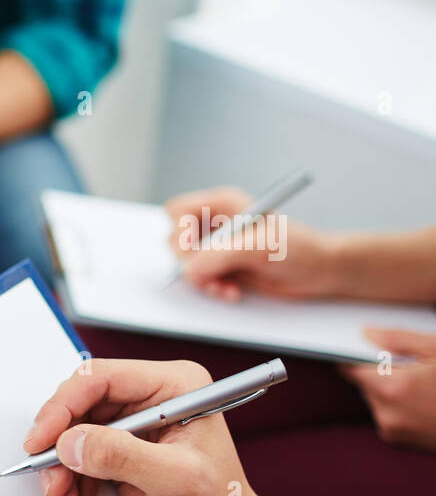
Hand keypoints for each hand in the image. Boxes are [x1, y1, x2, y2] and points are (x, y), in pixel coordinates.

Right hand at [25, 358, 284, 495]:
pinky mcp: (121, 460)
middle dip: (59, 453)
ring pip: (72, 442)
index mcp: (175, 389)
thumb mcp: (176, 483)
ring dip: (62, 481)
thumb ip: (120, 456)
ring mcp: (135, 433)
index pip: (100, 379)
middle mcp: (152, 403)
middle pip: (78, 411)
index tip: (42, 440)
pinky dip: (72, 495)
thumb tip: (71, 442)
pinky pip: (79, 468)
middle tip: (53, 484)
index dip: (63, 407)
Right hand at [165, 187, 337, 300]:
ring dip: (202, 280)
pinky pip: (199, 279)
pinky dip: (211, 288)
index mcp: (223, 204)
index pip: (178, 211)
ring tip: (225, 285)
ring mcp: (217, 246)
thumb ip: (220, 255)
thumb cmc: (300, 249)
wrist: (318, 272)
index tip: (194, 251)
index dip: (180, 232)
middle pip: (176, 240)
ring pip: (185, 264)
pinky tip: (231, 290)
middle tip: (211, 272)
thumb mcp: (259, 247)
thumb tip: (189, 270)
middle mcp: (216, 223)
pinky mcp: (222, 267)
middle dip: (191, 262)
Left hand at [339, 328, 435, 450]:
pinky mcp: (396, 442)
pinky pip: (386, 414)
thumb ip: (400, 339)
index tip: (362, 344)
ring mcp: (390, 431)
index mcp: (393, 388)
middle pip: (364, 383)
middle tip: (414, 365)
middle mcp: (385, 413)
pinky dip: (398, 405)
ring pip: (375, 398)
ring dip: (391, 389)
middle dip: (382, 371)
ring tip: (426, 386)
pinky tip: (425, 401)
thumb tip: (366, 332)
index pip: (350, 367)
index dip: (355, 353)